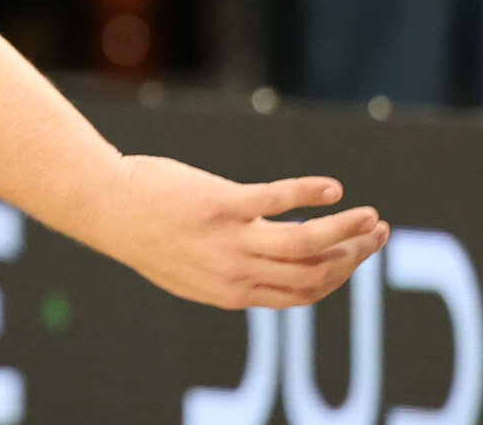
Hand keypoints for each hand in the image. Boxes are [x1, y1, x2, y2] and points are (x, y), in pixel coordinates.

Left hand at [85, 157, 389, 310]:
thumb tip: (263, 273)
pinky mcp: (221, 204)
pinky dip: (310, 194)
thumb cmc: (145, 232)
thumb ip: (228, 276)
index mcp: (233, 292)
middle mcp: (236, 273)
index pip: (303, 294)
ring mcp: (229, 239)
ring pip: (305, 244)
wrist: (105, 206)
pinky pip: (277, 200)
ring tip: (370, 215)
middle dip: (353, 254)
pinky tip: (333, 188)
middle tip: (378, 232)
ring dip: (345, 230)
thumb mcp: (187, 272)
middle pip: (314, 272)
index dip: (340, 277)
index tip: (360, 255)